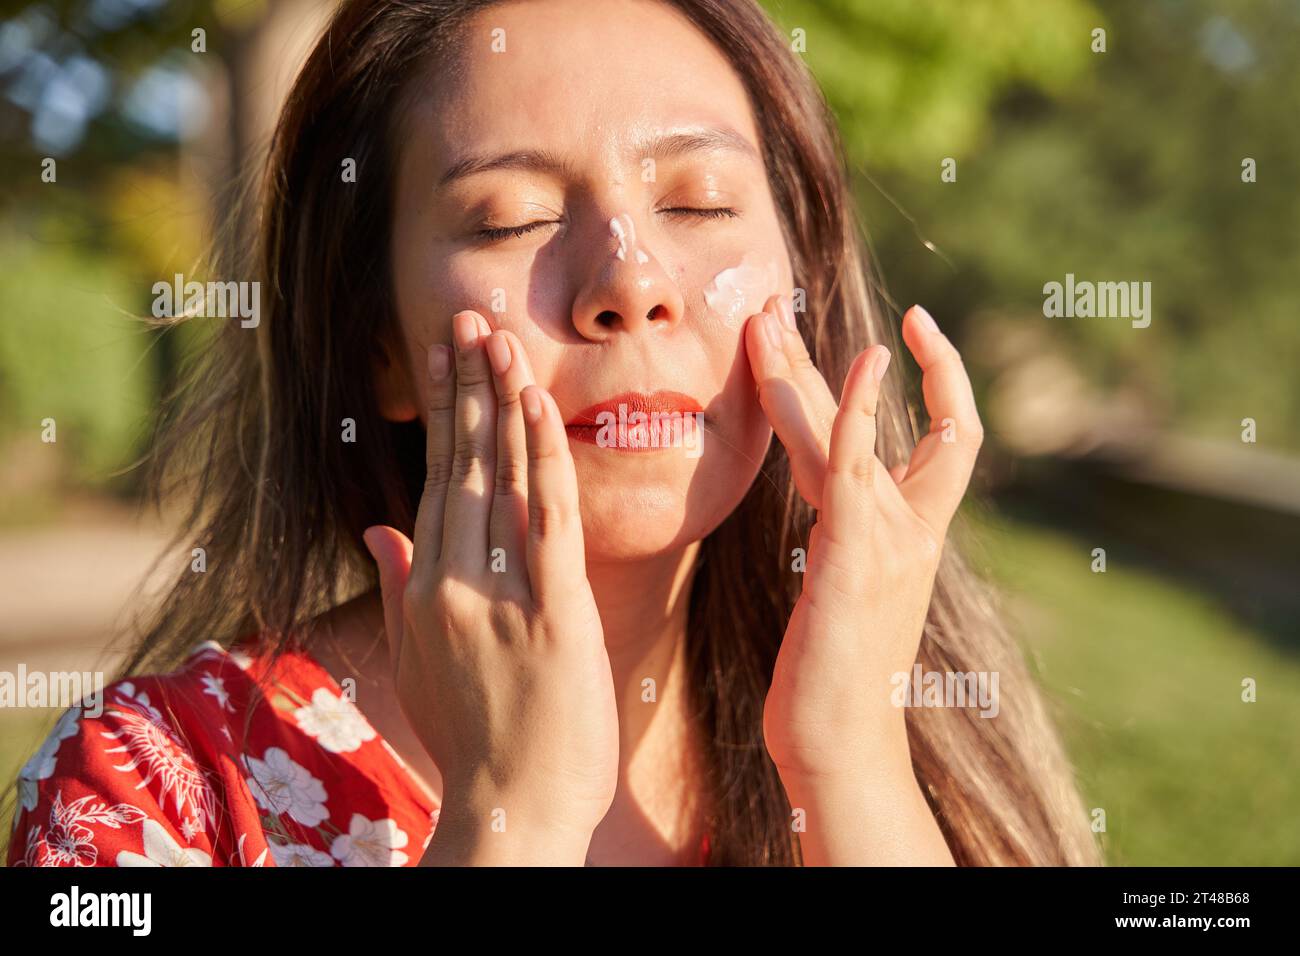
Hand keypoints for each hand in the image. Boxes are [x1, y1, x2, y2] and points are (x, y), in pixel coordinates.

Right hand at [363, 310, 618, 863]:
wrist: (509, 815)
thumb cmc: (473, 746)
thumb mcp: (418, 667)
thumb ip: (399, 592)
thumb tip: (378, 530)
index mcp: (427, 593)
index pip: (437, 483)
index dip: (444, 417)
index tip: (447, 358)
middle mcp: (455, 584)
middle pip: (464, 468)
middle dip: (467, 388)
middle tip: (469, 319)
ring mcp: (502, 599)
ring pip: (501, 483)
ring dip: (501, 405)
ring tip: (500, 341)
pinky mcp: (554, 617)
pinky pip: (549, 524)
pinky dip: (545, 463)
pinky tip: (540, 410)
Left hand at [744, 298, 983, 783]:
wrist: (838, 742)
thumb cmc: (830, 679)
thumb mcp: (842, 596)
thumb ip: (844, 544)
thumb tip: (828, 516)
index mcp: (908, 533)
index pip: (945, 437)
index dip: (938, 380)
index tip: (899, 337)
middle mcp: (909, 525)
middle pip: (878, 416)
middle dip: (822, 358)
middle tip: (772, 305)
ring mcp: (890, 535)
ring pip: (848, 429)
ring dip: (800, 369)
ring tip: (764, 316)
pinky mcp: (859, 550)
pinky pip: (858, 463)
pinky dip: (859, 410)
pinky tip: (862, 363)